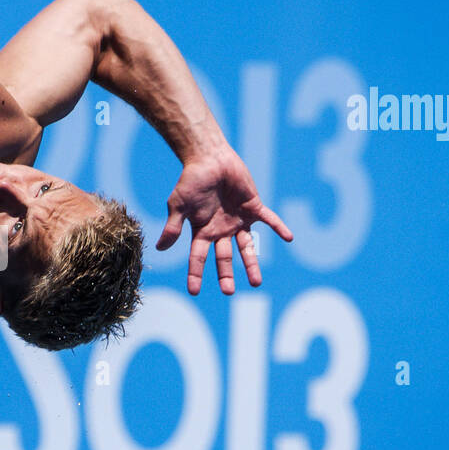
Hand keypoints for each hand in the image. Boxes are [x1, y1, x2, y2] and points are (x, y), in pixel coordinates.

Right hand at [155, 146, 292, 294]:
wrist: (209, 157)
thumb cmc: (191, 180)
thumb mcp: (178, 204)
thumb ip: (174, 226)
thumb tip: (160, 248)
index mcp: (202, 231)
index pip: (198, 257)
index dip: (195, 274)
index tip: (193, 291)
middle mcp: (221, 230)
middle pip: (224, 257)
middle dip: (226, 275)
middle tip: (229, 292)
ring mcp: (238, 220)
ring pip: (246, 246)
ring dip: (252, 263)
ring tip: (256, 282)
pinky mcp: (253, 207)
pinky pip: (268, 220)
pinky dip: (278, 227)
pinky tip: (288, 237)